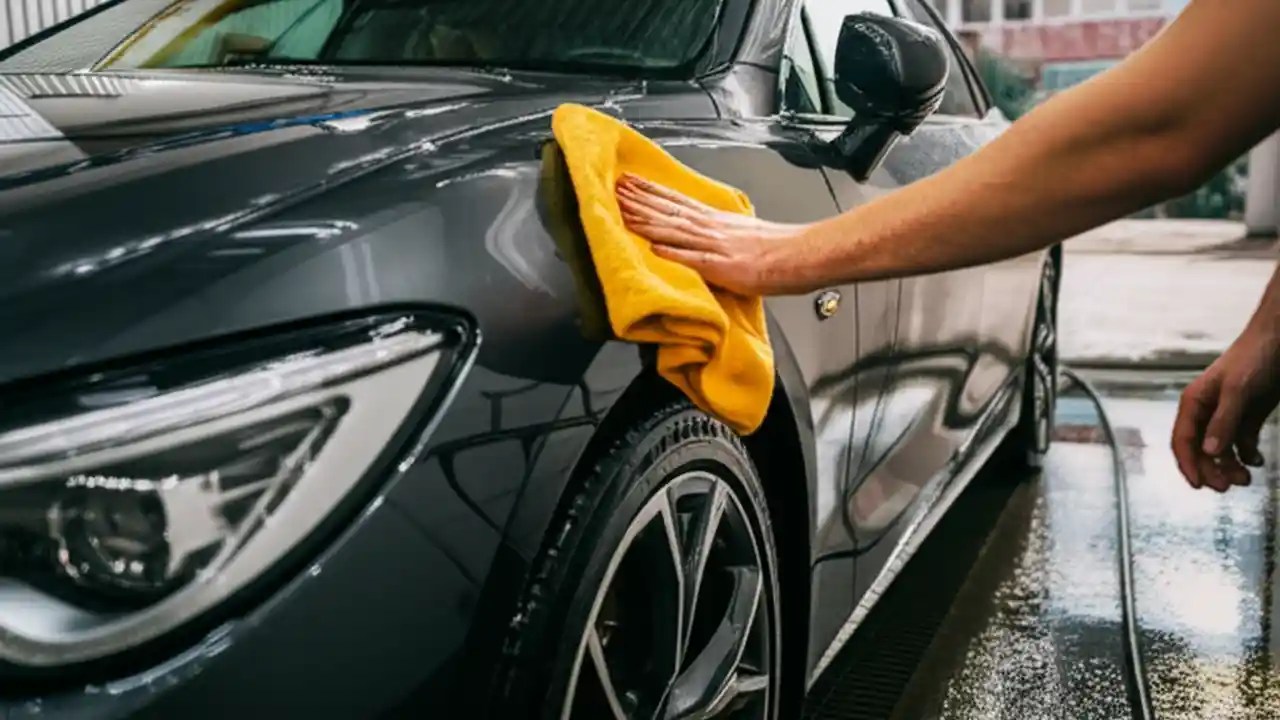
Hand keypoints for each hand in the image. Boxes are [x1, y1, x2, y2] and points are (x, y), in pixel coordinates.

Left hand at [615, 173, 808, 294]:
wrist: (799, 255)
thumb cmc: (776, 249)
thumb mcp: (743, 233)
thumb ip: (721, 234)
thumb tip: (706, 236)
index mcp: (715, 220)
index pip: (677, 202)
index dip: (651, 192)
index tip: (631, 182)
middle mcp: (711, 227)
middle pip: (669, 211)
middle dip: (640, 200)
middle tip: (616, 189)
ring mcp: (714, 245)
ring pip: (674, 230)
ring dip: (647, 220)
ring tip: (623, 211)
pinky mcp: (721, 266)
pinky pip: (693, 258)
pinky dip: (672, 253)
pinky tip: (653, 248)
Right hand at [1172, 326, 1279, 491]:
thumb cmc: (1255, 357)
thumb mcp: (1239, 390)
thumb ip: (1224, 421)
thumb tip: (1209, 452)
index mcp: (1195, 402)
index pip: (1183, 440)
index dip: (1188, 464)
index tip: (1199, 485)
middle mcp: (1207, 411)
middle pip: (1201, 450)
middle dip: (1212, 469)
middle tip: (1228, 487)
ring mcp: (1227, 414)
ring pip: (1221, 450)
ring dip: (1230, 466)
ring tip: (1245, 478)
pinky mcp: (1247, 415)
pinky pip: (1242, 443)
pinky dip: (1247, 455)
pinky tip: (1256, 461)